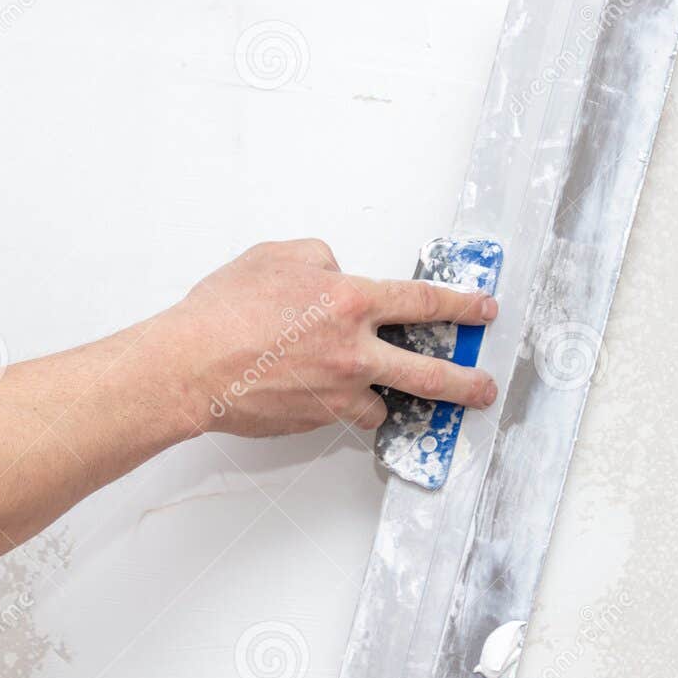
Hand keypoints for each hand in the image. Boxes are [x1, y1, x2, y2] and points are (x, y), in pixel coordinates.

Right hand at [168, 238, 498, 437]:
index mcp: (349, 301)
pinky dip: (347, 406)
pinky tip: (326, 396)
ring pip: (386, 399)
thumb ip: (322, 260)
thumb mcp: (276, 257)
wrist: (191, 367)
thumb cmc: (223, 313)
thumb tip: (340, 273)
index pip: (423, 301)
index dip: (461, 306)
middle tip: (487, 387)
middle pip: (432, 372)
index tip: (483, 310)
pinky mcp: (321, 419)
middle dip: (468, 382)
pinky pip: (349, 414)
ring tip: (381, 390)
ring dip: (386, 394)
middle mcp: (354, 350)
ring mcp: (340, 391)